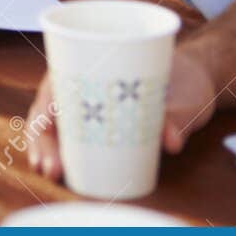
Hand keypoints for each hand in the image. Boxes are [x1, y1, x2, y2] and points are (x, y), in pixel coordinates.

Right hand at [26, 50, 216, 180]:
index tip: (49, 132)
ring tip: (49, 172)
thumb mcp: (187, 96)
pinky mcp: (96, 121)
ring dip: (44, 148)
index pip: (57, 85)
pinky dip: (58, 150)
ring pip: (52, 122)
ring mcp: (86, 102)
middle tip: (51, 169)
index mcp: (94, 63)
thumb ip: (179, 117)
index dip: (46, 112)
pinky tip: (57, 169)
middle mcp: (82, 81)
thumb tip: (170, 142)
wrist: (193, 79)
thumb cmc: (186, 80)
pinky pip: (67, 133)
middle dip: (42, 139)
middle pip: (47, 107)